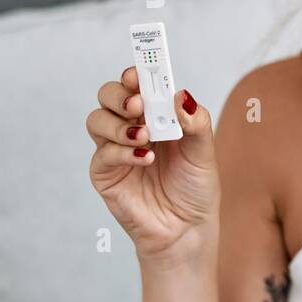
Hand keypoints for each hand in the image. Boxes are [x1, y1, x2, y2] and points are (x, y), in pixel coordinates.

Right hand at [87, 66, 220, 262]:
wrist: (187, 228)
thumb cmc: (195, 187)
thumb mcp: (204, 151)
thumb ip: (195, 122)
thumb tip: (181, 96)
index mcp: (155, 115)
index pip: (136, 84)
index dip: (135, 74)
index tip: (140, 74)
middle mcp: (131, 126)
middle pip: (108, 95)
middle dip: (120, 95)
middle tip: (138, 104)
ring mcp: (115, 149)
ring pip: (97, 119)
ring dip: (118, 123)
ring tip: (145, 136)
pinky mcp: (105, 174)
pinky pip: (102, 154)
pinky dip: (122, 151)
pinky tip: (145, 158)